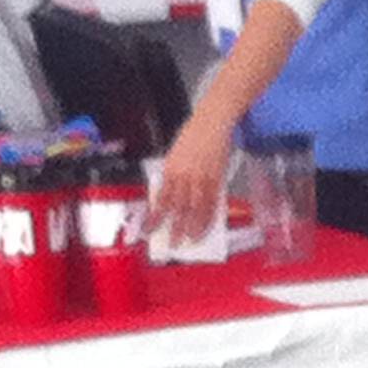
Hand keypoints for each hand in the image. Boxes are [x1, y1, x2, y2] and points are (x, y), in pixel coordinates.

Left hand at [151, 113, 234, 249]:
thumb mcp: (175, 155)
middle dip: (175, 228)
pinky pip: (212, 204)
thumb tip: (169, 196)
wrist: (212, 123)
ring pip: (196, 209)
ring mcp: (202, 179)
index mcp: (171, 170)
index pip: (161, 199)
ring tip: (190, 241)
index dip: (155, 217)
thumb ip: (172, 175)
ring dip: (193, 227)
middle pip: (178, 208)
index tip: (150, 230)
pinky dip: (208, 218)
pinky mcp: (217, 180)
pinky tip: (206, 227)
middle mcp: (185, 176)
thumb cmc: (193, 136)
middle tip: (173, 243)